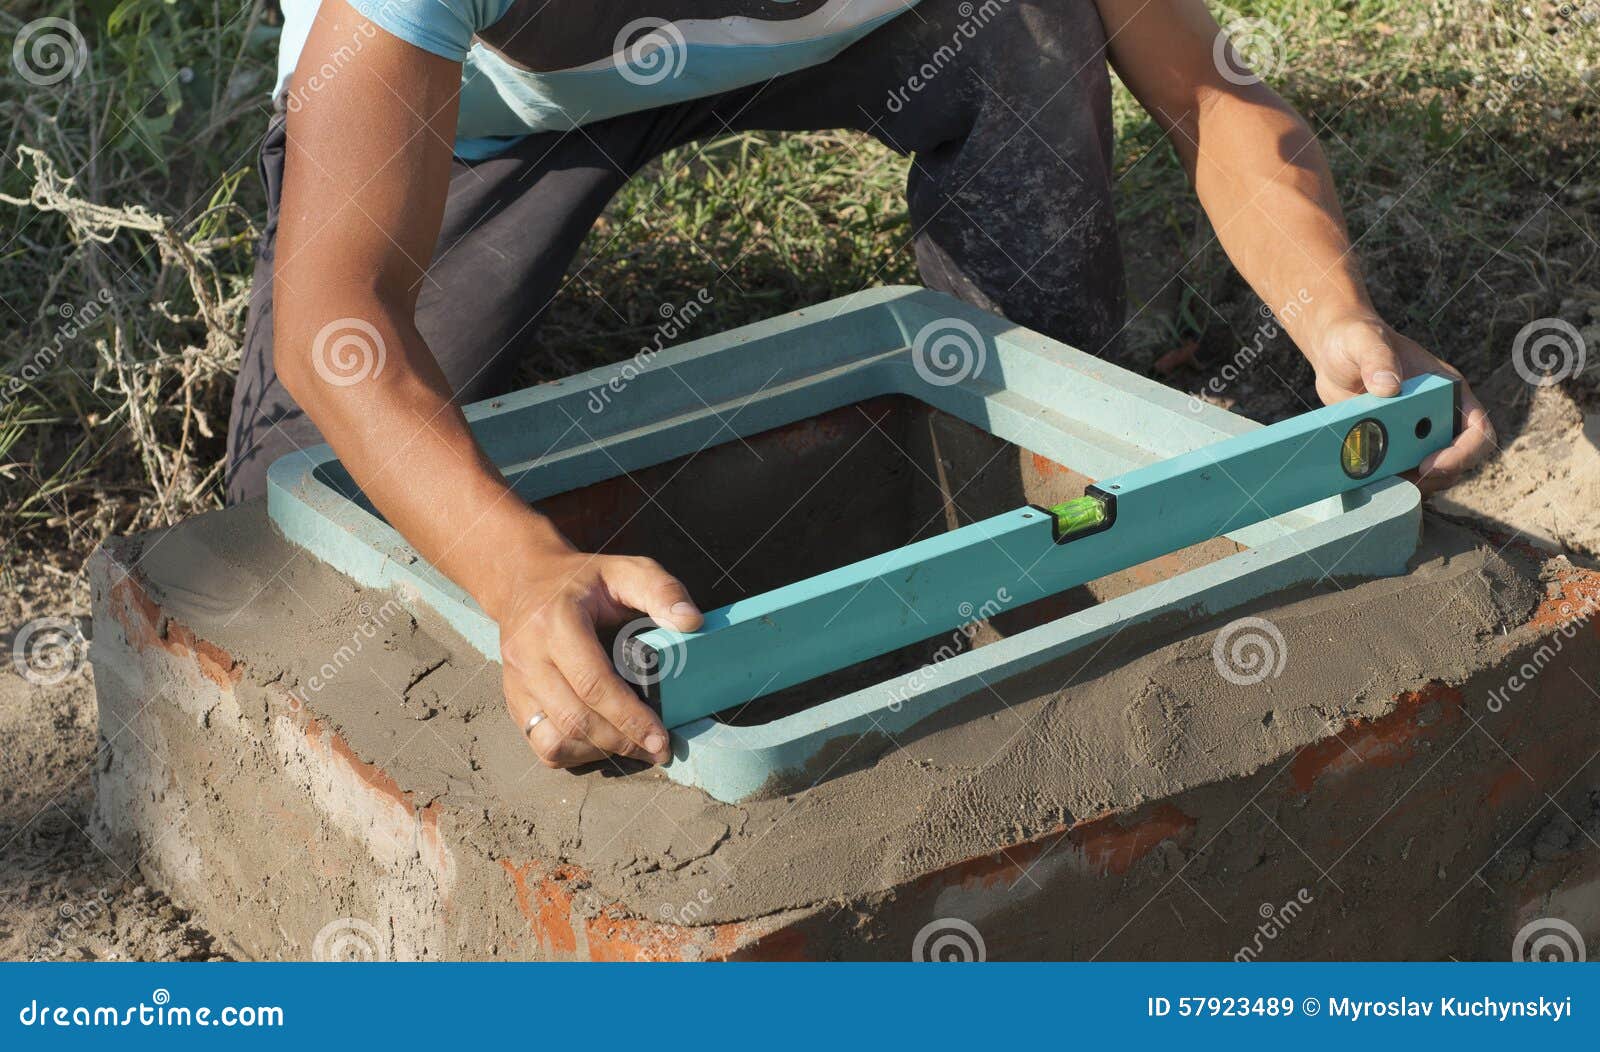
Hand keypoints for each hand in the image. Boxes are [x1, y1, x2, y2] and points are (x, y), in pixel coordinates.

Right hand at [486, 543, 702, 768]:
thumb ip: (661, 590)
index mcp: (556, 622)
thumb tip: (691, 622)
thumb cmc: (583, 580)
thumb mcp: (625, 570)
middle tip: (656, 749)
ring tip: (633, 747)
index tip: (660, 737)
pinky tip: (603, 743)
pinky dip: (575, 752)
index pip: (592, 682)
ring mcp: (516, 682)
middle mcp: (528, 655)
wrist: (526, 581)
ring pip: (554, 740)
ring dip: (599, 751)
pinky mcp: (513, 700)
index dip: (629, 717)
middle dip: (620, 741)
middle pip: (574, 718)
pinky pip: (540, 744)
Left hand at [1308, 314, 1495, 492]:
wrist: (1333, 353)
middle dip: (1436, 476)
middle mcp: (1438, 415)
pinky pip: (1399, 473)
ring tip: (1381, 481)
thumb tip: (1389, 389)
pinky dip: (1388, 481)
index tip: (1428, 463)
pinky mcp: (1392, 445)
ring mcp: (1415, 433)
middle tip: (1403, 480)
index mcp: (1447, 390)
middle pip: (1458, 459)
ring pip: (1430, 473)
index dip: (1463, 452)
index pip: (1477, 428)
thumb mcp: (1365, 342)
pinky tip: (1366, 480)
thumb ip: (1377, 359)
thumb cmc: (1357, 338)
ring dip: (1411, 483)